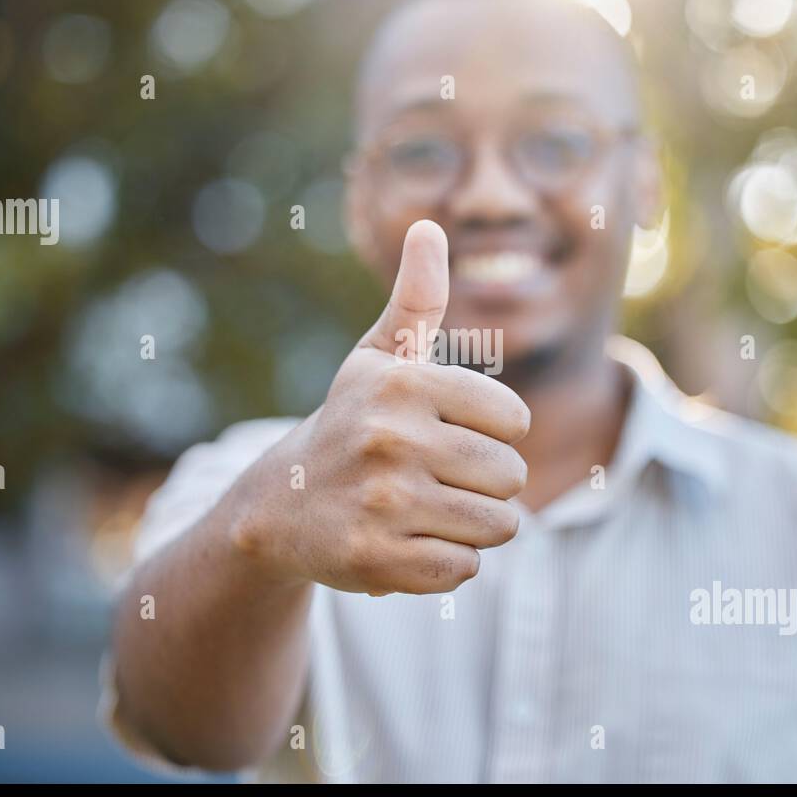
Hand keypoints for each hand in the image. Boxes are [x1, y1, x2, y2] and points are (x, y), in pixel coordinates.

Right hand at [234, 219, 529, 594]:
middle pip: (512, 477)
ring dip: (475, 526)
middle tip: (438, 479)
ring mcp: (381, 503)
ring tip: (428, 510)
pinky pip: (463, 569)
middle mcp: (389, 439)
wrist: (281, 506)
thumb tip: (429, 227)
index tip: (449, 431)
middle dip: (488, 484)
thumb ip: (416, 299)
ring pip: (498, 526)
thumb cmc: (351, 422)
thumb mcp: (378, 359)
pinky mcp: (374, 560)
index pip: (515, 420)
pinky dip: (449, 562)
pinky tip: (410, 542)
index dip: (493, 432)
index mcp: (402, 384)